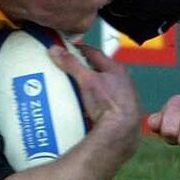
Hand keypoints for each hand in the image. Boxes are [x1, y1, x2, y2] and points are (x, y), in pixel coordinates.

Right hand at [48, 44, 142, 158]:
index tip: (69, 50)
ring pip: (104, 87)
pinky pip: (106, 103)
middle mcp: (123, 81)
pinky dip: (96, 103)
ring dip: (92, 87)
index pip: (95, 53)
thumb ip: (71, 64)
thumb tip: (55, 50)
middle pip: (100, 70)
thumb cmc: (108, 102)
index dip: (81, 50)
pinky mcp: (122, 112)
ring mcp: (124, 97)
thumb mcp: (86, 80)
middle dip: (86, 70)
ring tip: (78, 90)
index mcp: (116, 69)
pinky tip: (88, 108)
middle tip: (71, 70)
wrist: (122, 130)